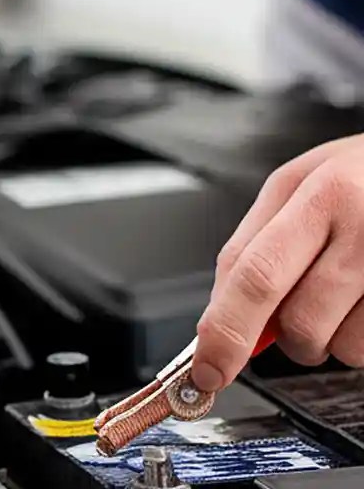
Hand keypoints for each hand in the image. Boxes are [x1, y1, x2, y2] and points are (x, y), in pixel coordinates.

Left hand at [192, 134, 363, 391]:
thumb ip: (257, 242)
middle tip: (275, 342)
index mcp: (316, 192)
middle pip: (297, 319)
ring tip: (344, 298)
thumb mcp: (305, 185)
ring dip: (328, 341)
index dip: (223, 331)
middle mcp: (361, 222)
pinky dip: (360, 339)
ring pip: (339, 344)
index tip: (206, 368)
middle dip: (276, 346)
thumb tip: (219, 311)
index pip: (253, 274)